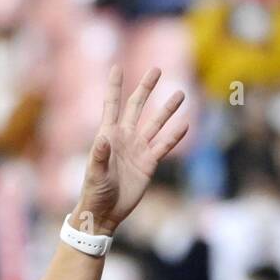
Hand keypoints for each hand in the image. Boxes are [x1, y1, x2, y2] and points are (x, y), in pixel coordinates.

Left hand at [72, 65, 187, 236]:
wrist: (105, 213)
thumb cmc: (94, 193)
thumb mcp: (95, 174)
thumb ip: (100, 156)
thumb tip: (104, 139)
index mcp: (108, 136)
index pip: (112, 106)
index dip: (114, 87)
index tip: (116, 67)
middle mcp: (125, 138)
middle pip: (137, 107)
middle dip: (146, 88)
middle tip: (157, 69)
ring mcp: (138, 149)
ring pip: (156, 123)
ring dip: (167, 109)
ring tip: (181, 93)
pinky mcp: (149, 162)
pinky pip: (164, 145)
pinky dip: (175, 135)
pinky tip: (185, 123)